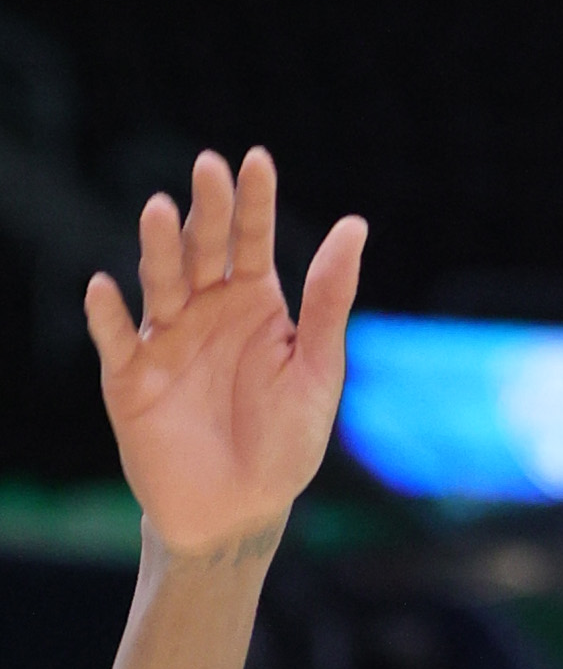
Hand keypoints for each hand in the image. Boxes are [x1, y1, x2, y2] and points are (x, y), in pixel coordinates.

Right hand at [84, 150, 362, 553]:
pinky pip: (116, 341)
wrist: (241, 509)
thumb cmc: (287, 440)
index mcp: (255, 302)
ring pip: (160, 284)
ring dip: (157, 249)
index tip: (257, 159)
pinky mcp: (130, 379)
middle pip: (204, 249)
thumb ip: (328, 299)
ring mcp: (165, 341)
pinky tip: (103, 287)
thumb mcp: (318, 368)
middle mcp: (206, 310)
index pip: (253, 240)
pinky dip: (108, 316)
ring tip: (157, 208)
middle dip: (206, 209)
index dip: (255, 202)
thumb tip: (354, 223)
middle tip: (208, 166)